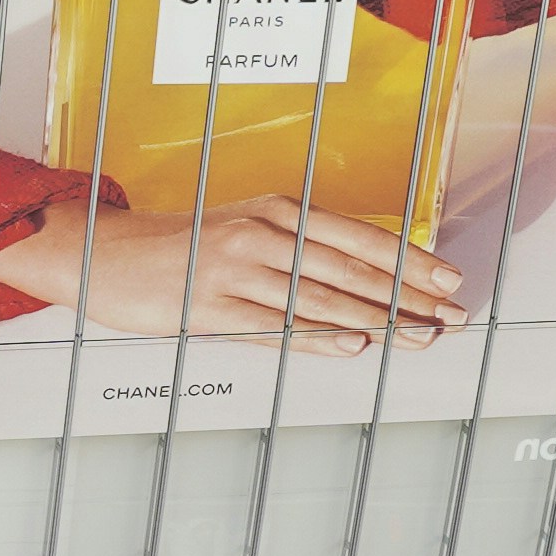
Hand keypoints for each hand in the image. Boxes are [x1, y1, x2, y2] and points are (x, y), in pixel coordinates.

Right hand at [26, 198, 462, 352]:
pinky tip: (354, 344)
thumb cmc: (178, 247)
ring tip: (420, 337)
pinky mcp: (209, 307)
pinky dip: (319, 337)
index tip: (450, 278)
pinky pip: (275, 327)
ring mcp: (235, 271)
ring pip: (321, 299)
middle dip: (409, 296)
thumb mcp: (240, 230)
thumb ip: (294, 248)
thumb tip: (359, 276)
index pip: (357, 236)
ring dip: (378, 321)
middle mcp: (261, 234)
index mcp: (275, 210)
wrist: (103, 253)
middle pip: (350, 269)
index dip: (409, 259)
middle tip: (452, 316)